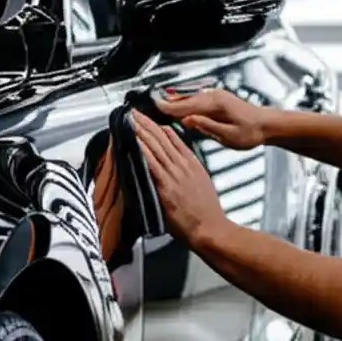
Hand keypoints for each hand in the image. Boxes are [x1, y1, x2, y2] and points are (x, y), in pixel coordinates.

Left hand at [129, 109, 229, 245]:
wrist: (210, 228)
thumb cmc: (206, 212)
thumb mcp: (202, 183)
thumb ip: (190, 169)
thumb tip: (178, 159)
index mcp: (192, 164)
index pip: (174, 139)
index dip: (159, 127)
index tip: (149, 118)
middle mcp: (183, 166)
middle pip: (162, 138)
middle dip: (147, 123)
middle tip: (134, 112)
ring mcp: (174, 175)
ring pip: (156, 147)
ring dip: (142, 131)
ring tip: (131, 119)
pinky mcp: (166, 186)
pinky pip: (151, 163)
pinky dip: (142, 149)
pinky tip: (134, 140)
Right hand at [153, 88, 272, 149]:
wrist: (267, 125)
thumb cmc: (251, 133)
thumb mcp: (229, 136)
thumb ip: (207, 127)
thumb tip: (188, 120)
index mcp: (216, 105)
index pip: (187, 106)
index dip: (170, 107)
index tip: (156, 106)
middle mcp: (214, 96)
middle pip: (186, 99)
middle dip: (169, 102)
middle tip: (152, 104)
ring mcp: (216, 96)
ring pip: (191, 98)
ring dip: (176, 102)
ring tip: (161, 104)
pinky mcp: (217, 99)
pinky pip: (197, 100)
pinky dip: (186, 103)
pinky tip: (179, 106)